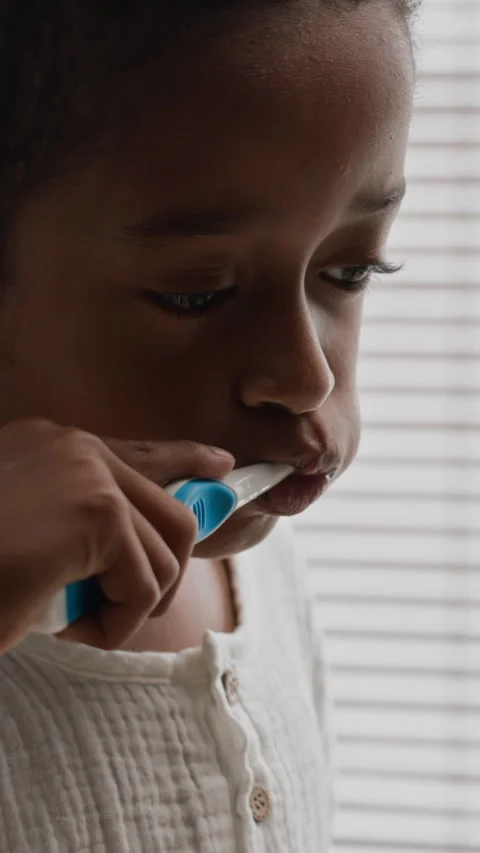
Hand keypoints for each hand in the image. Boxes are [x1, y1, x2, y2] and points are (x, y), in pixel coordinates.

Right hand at [0, 418, 233, 652]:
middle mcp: (73, 446)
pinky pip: (144, 582)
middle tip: (142, 603)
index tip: (218, 466)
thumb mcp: (34, 536)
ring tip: (88, 620)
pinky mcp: (99, 512)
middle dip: (169, 564)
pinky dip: (117, 622)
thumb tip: (144, 540)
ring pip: (166, 548)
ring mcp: (89, 474)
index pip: (139, 452)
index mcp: (51, 444)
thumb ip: (83, 524)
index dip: (185, 461)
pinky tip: (76, 629)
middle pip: (171, 505)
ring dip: (133, 601)